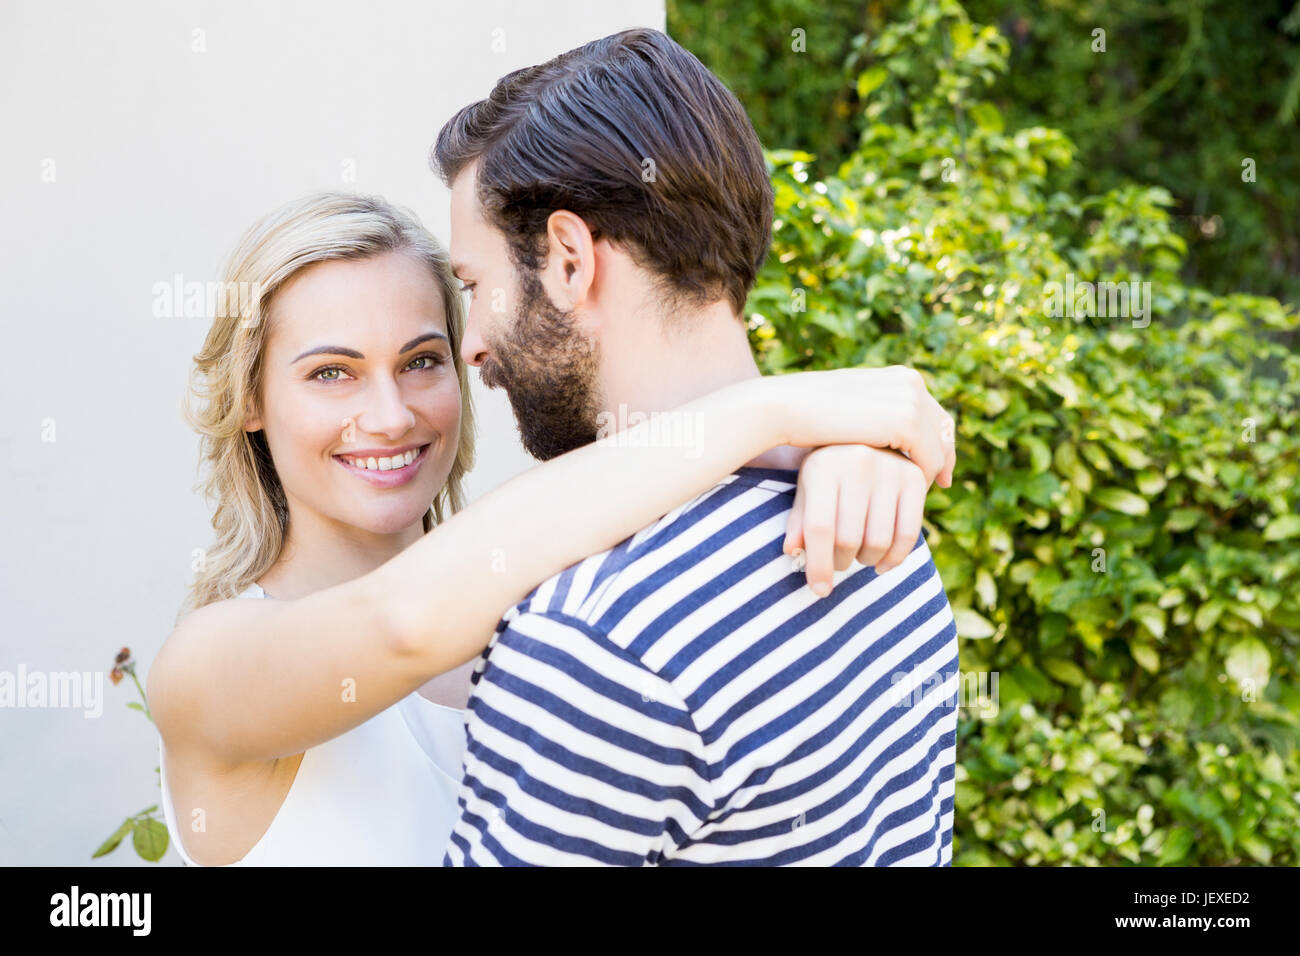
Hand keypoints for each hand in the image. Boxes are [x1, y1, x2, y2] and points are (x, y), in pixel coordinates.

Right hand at [768, 366, 955, 489]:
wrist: (786, 406)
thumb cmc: (805, 413)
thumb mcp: (848, 409)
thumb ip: (871, 415)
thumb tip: (882, 433)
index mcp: (898, 376)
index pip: (932, 411)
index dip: (937, 439)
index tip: (935, 465)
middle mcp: (911, 382)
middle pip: (943, 426)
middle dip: (944, 455)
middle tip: (942, 482)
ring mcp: (911, 400)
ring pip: (939, 445)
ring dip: (933, 471)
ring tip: (919, 495)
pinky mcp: (906, 422)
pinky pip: (929, 460)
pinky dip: (923, 479)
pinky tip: (907, 495)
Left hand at [782, 444, 927, 595]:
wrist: (866, 436)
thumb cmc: (828, 471)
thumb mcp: (808, 490)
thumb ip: (800, 521)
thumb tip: (793, 551)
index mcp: (823, 466)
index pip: (819, 528)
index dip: (818, 566)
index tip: (819, 590)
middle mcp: (857, 463)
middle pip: (849, 538)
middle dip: (841, 563)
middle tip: (839, 563)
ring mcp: (889, 469)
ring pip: (878, 541)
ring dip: (866, 560)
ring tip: (858, 556)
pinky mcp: (914, 477)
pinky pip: (908, 534)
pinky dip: (895, 558)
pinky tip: (882, 563)